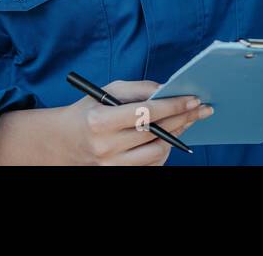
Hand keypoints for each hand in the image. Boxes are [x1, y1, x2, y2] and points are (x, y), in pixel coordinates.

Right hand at [0, 79, 212, 164]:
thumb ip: (138, 88)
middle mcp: (105, 146)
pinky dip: (164, 151)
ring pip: (157, 153)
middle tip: (201, 109)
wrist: (61, 142)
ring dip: (177, 136)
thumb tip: (167, 89)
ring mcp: (111, 165)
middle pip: (155, 134)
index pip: (145, 113)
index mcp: (100, 121)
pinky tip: (170, 137)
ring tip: (186, 122)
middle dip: (183, 119)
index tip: (193, 99)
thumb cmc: (88, 111)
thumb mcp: (106, 91)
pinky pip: (151, 166)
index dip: (173, 106)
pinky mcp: (116, 174)